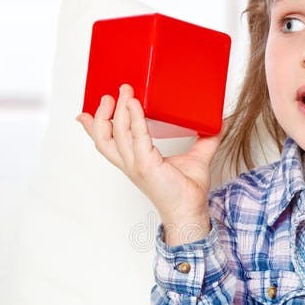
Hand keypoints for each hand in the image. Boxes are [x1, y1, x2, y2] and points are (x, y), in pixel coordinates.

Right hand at [76, 84, 219, 243]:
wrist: (190, 211)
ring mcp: (136, 165)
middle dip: (104, 113)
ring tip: (124, 94)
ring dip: (117, 111)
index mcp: (133, 161)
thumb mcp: (195, 158)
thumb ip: (204, 140)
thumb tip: (219, 123)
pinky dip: (134, 119)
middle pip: (104, 136)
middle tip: (112, 93)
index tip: (85, 113)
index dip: (92, 127)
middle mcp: (130, 163)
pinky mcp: (146, 165)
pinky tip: (136, 105)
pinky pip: (136, 137)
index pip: (106, 142)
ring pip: (116, 134)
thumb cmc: (187, 190)